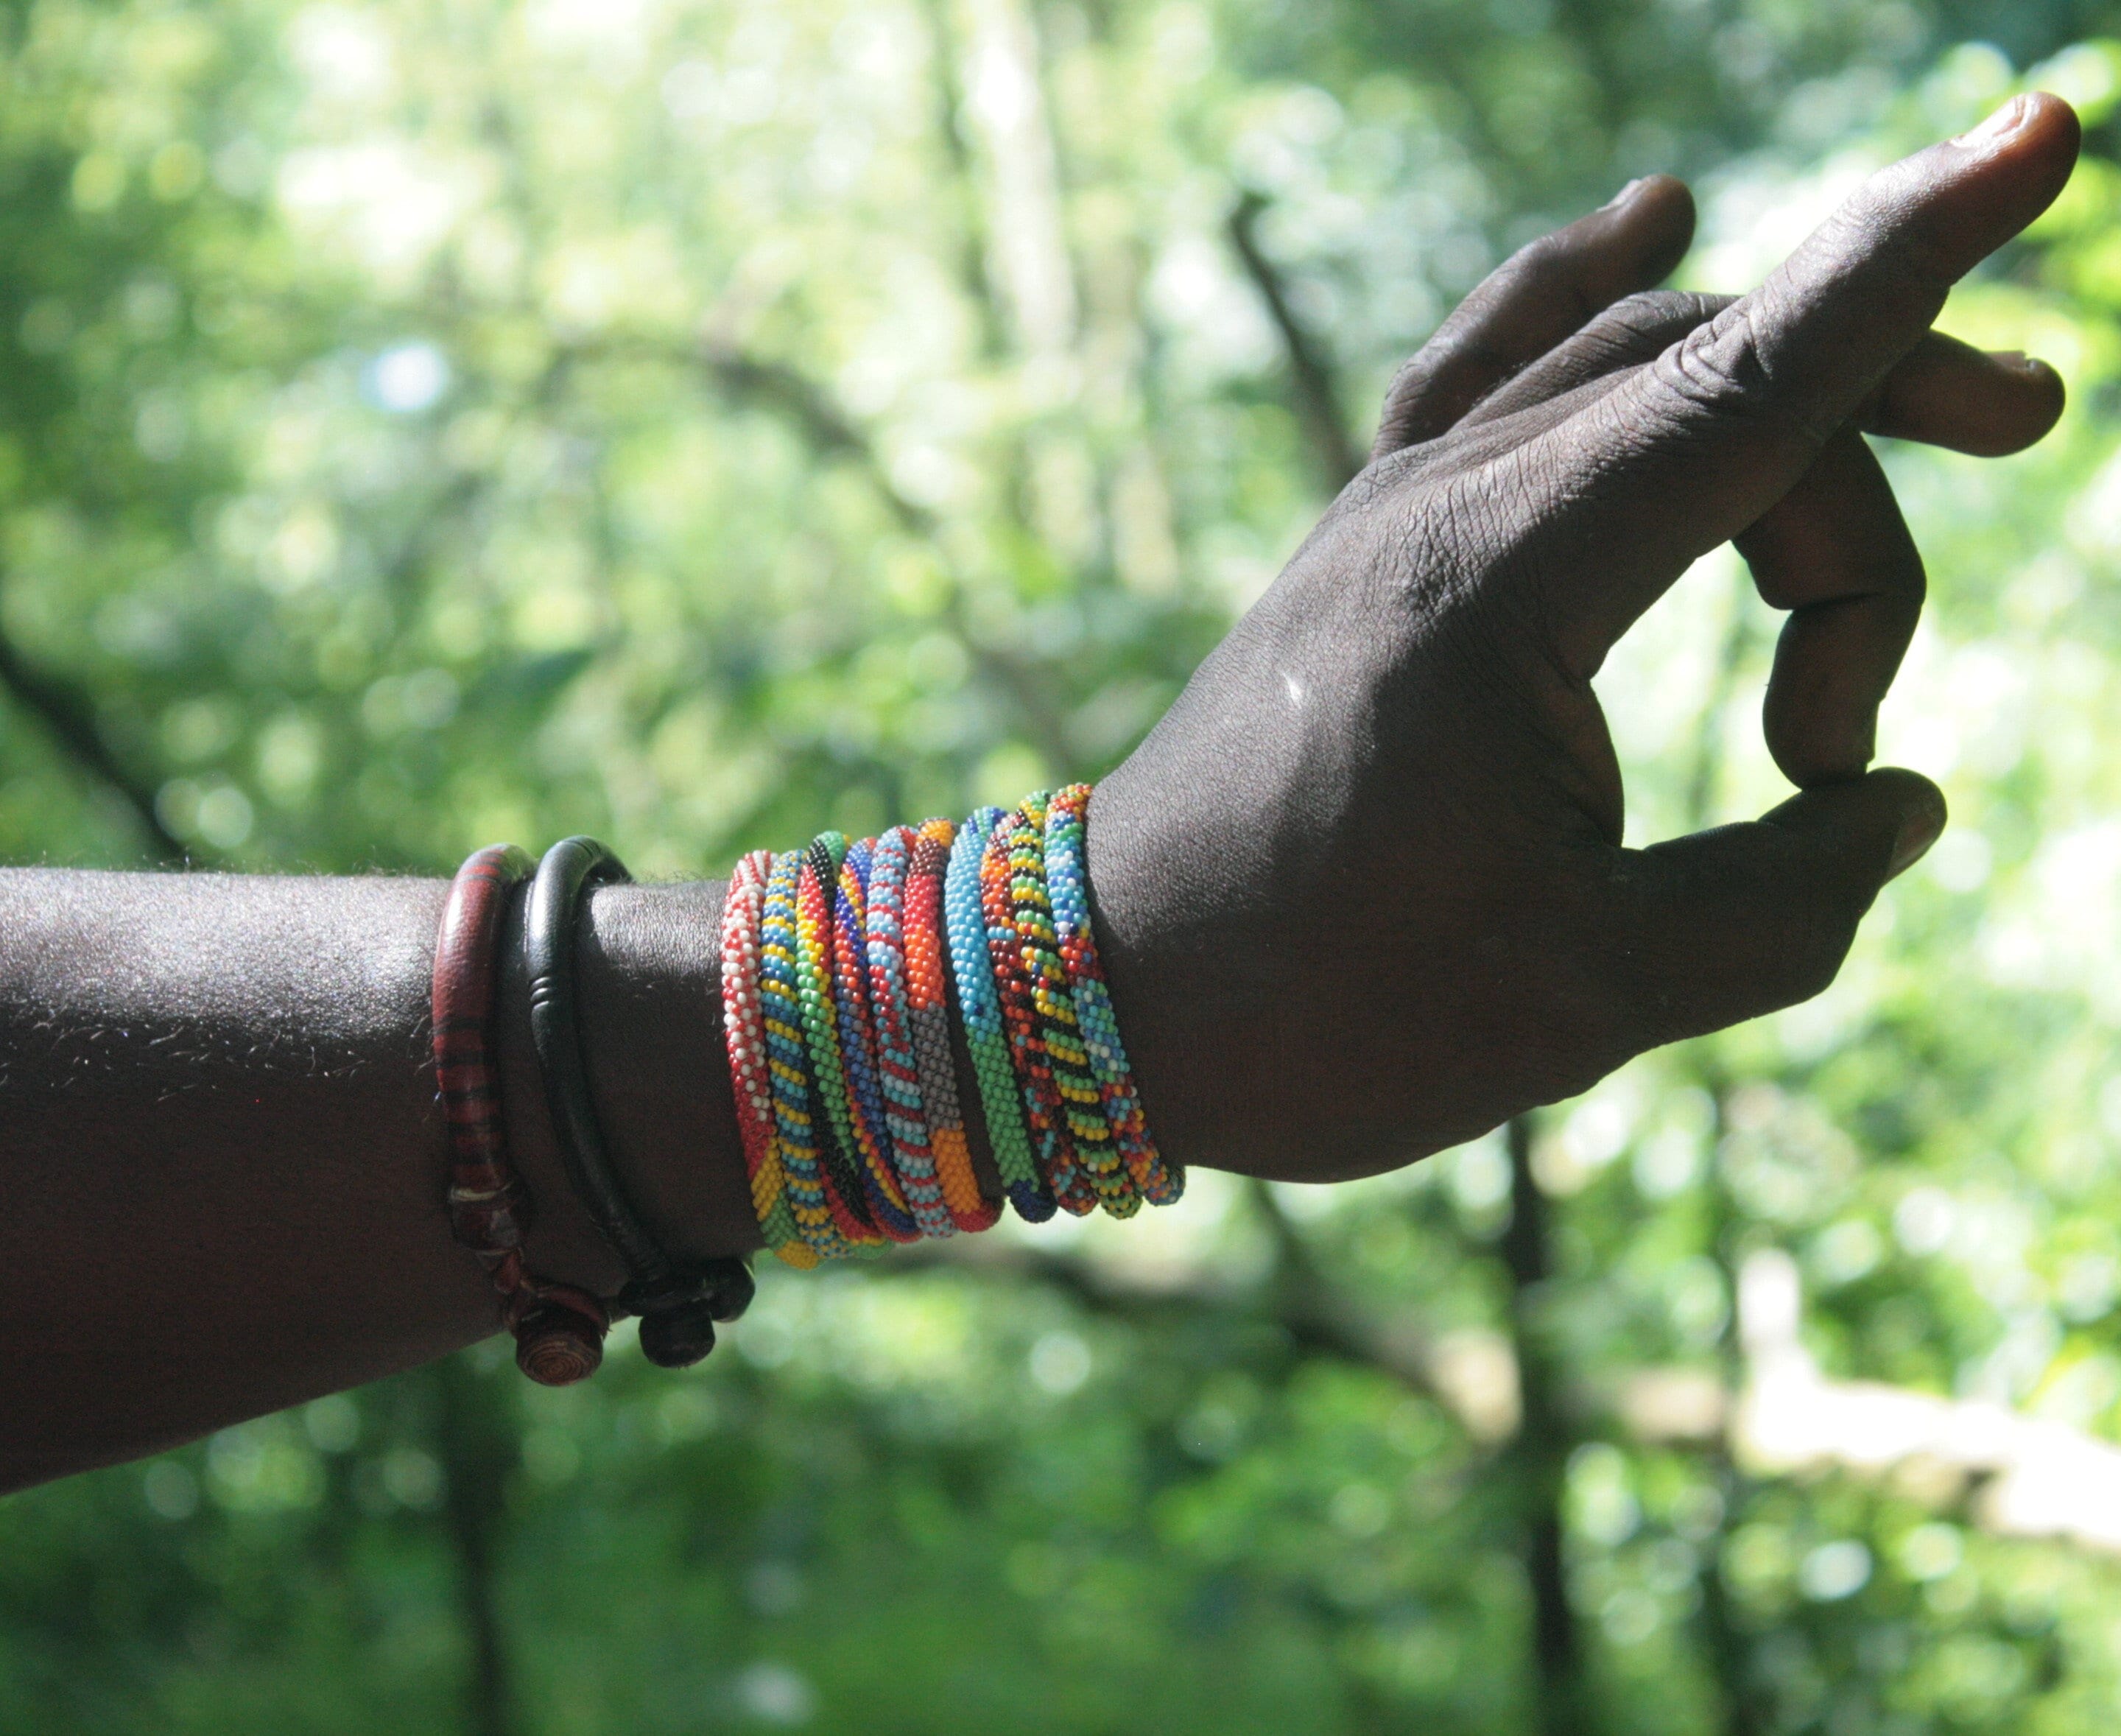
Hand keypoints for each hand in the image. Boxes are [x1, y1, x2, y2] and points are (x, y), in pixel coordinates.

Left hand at [1089, 94, 2079, 1181]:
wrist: (1105, 996)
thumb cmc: (1321, 1014)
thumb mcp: (1584, 1004)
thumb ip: (1783, 905)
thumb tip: (1893, 808)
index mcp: (1496, 592)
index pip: (1749, 387)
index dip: (1911, 268)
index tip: (2040, 136)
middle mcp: (1436, 508)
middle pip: (1716, 394)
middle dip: (1871, 474)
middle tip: (1881, 687)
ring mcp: (1388, 507)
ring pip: (1627, 375)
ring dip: (1774, 436)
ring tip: (1831, 643)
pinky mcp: (1365, 540)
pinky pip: (1483, 370)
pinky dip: (1577, 296)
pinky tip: (1647, 216)